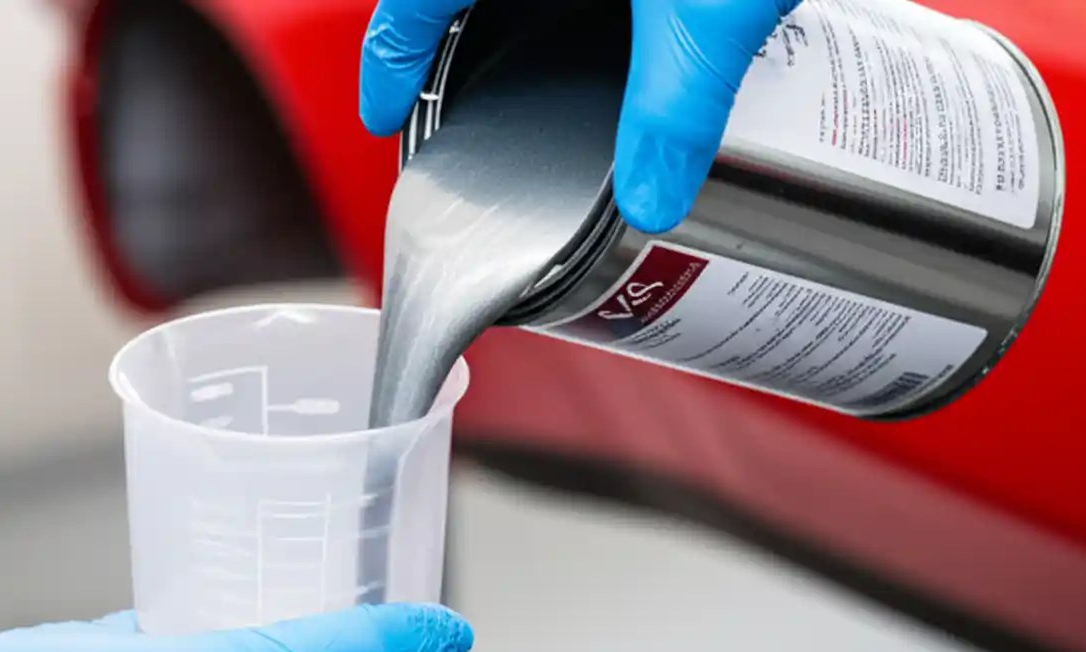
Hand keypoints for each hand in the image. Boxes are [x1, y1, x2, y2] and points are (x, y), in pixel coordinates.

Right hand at [359, 0, 799, 233]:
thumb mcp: (703, 12)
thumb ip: (676, 110)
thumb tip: (651, 197)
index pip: (411, 1)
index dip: (389, 60)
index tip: (382, 109)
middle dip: (436, 22)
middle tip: (443, 70)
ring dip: (501, 2)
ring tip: (508, 35)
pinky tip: (599, 3)